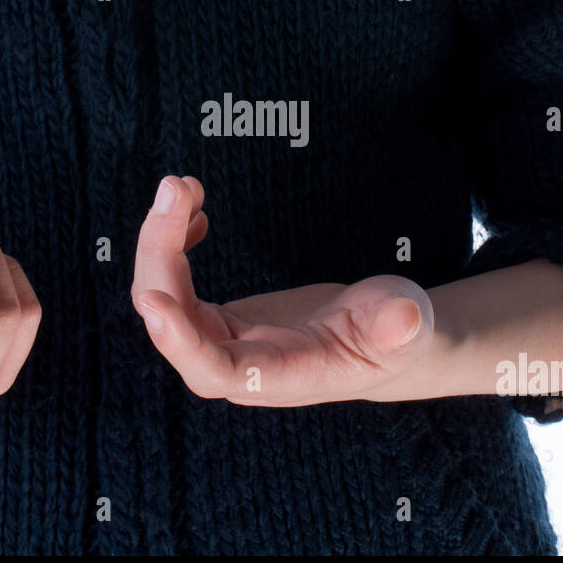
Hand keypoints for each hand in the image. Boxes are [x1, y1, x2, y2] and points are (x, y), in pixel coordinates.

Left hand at [129, 176, 434, 405]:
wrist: (383, 342)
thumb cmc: (398, 336)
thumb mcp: (410, 326)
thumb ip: (401, 326)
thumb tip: (405, 318)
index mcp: (282, 375)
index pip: (217, 370)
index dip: (180, 341)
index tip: (153, 300)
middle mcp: (241, 365)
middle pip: (174, 324)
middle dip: (161, 255)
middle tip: (175, 190)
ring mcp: (224, 343)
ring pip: (166, 297)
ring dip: (161, 240)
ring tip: (181, 187)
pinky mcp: (218, 321)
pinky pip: (176, 285)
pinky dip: (174, 245)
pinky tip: (194, 213)